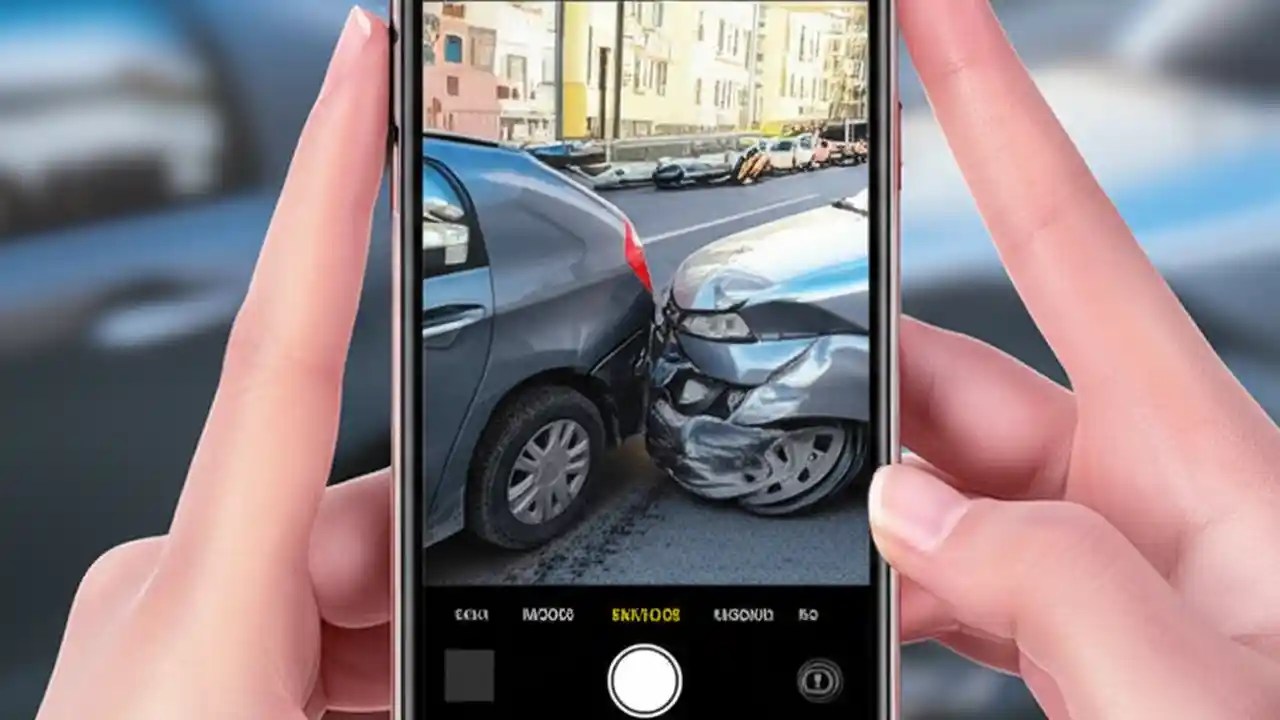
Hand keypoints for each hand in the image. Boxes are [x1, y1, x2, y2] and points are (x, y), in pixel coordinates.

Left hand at [36, 9, 391, 718]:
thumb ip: (438, 673)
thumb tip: (541, 648)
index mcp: (206, 592)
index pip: (286, 342)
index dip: (332, 191)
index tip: (365, 73)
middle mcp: (184, 579)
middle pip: (364, 508)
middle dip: (447, 574)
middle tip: (446, 676)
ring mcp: (182, 619)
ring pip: (350, 579)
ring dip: (404, 647)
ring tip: (400, 706)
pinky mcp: (188, 655)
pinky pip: (312, 622)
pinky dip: (367, 665)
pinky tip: (374, 708)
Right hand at [872, 2, 1279, 717]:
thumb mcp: (1193, 693)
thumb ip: (1049, 583)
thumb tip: (914, 510)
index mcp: (1209, 470)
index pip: (1070, 239)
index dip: (993, 105)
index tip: (935, 12)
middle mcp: (1157, 502)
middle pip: (970, 377)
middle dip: (865, 365)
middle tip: (772, 373)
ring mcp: (1110, 572)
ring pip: (947, 487)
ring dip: (868, 496)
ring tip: (805, 522)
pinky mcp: (1073, 641)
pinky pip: (959, 576)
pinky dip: (896, 582)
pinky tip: (864, 604)